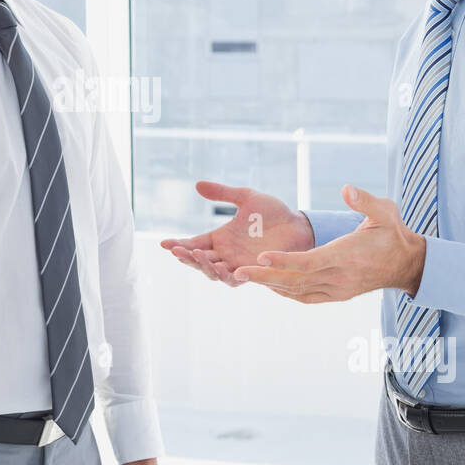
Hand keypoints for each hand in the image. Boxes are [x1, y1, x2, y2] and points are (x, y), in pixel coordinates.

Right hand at [159, 180, 315, 285]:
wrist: (300, 225)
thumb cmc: (275, 212)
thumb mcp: (246, 197)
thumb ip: (223, 193)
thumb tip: (197, 184)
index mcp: (220, 238)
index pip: (193, 243)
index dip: (178, 244)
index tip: (164, 243)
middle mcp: (226, 254)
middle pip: (199, 260)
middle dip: (186, 256)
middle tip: (176, 250)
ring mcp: (239, 265)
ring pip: (214, 273)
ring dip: (204, 266)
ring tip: (197, 254)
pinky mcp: (255, 272)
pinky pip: (238, 279)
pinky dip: (229, 276)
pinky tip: (223, 268)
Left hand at [231, 184, 425, 303]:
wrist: (407, 264)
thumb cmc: (393, 233)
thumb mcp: (385, 211)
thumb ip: (364, 201)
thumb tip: (346, 189)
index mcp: (348, 255)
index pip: (310, 261)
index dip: (285, 260)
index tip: (261, 256)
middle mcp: (341, 276)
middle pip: (297, 280)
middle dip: (265, 277)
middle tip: (237, 272)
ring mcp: (339, 289)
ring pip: (298, 291)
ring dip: (270, 285)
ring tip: (244, 276)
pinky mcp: (338, 295)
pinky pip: (306, 297)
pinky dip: (286, 292)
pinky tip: (269, 284)